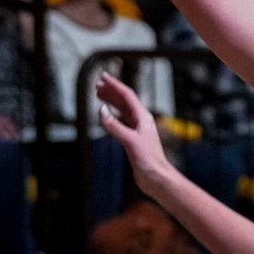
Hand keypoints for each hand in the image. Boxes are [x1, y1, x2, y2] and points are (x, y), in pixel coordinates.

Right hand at [96, 72, 172, 195]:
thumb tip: (101, 111)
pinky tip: (107, 117)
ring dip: (112, 102)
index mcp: (143, 117)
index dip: (115, 85)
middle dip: (111, 91)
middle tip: (97, 85)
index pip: (127, 95)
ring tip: (99, 96)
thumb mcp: (129, 141)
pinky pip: (122, 121)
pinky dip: (113, 116)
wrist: (156, 177)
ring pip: (123, 110)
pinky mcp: (134, 139)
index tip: (103, 76)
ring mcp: (138, 129)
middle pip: (124, 100)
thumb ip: (114, 126)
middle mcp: (141, 120)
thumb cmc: (148, 160)